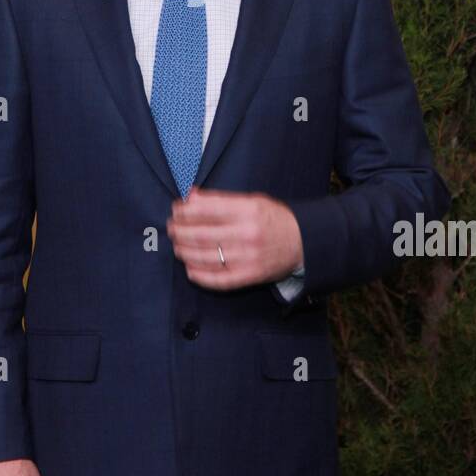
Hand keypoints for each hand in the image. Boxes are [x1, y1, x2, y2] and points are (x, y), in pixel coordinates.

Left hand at [166, 188, 302, 290]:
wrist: (303, 242)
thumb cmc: (275, 219)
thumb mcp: (252, 200)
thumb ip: (220, 199)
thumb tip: (191, 195)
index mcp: (248, 211)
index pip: (206, 209)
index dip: (185, 210)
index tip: (176, 209)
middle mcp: (246, 234)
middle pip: (201, 234)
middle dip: (179, 230)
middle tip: (171, 227)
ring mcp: (247, 257)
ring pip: (205, 256)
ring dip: (184, 251)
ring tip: (177, 245)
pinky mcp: (249, 276)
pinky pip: (218, 279)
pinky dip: (200, 275)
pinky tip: (190, 269)